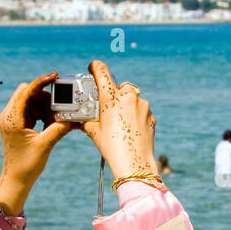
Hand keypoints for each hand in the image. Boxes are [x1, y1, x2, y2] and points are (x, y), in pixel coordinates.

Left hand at [0, 73, 76, 211]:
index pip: (26, 91)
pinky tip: (50, 121)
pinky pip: (30, 109)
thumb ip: (59, 128)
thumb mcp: (46, 144)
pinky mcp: (16, 123)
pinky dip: (41, 112)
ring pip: (29, 100)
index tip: (54, 76)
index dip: (41, 82)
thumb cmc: (26, 165)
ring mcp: (11, 119)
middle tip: (58, 104)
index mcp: (12, 118)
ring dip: (44, 104)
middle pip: (27, 92)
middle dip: (44, 95)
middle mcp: (8, 115)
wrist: (16, 179)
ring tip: (55, 117)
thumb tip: (74, 117)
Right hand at [80, 60, 157, 179]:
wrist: (134, 162)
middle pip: (120, 86)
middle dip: (114, 94)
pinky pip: (141, 109)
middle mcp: (128, 97)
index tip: (93, 66)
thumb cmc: (111, 146)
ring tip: (120, 123)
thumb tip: (79, 119)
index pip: (102, 72)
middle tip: (108, 108)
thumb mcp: (94, 131)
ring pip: (132, 98)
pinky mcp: (151, 114)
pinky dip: (135, 115)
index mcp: (111, 97)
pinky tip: (131, 128)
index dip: (96, 67)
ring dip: (126, 105)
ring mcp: (142, 105)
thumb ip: (87, 120)